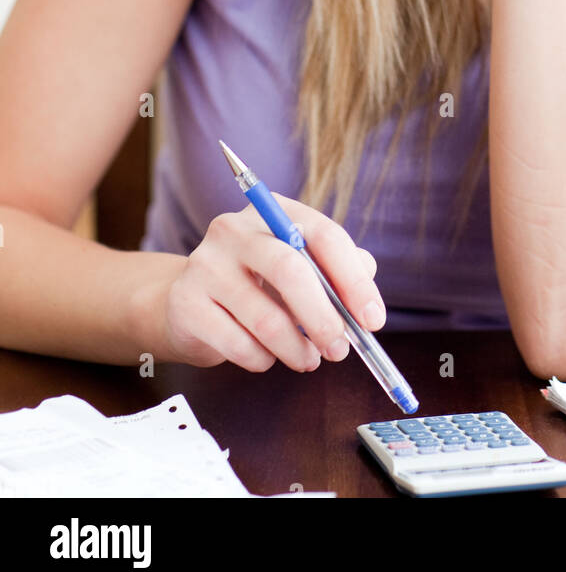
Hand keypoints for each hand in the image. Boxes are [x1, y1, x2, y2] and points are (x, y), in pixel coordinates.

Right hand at [138, 196, 384, 371]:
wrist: (188, 301)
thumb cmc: (256, 284)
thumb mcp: (296, 266)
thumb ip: (336, 274)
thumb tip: (367, 302)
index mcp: (273, 211)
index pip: (324, 236)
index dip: (354, 280)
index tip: (373, 319)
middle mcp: (235, 229)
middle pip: (292, 271)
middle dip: (324, 318)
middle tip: (339, 349)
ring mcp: (205, 264)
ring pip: (266, 318)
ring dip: (296, 349)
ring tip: (307, 359)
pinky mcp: (186, 303)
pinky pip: (238, 345)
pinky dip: (262, 360)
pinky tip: (266, 357)